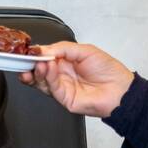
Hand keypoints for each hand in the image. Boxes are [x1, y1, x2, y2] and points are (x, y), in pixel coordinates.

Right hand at [18, 41, 134, 116]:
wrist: (120, 89)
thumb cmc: (108, 69)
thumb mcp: (84, 50)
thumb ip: (63, 48)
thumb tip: (44, 49)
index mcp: (65, 62)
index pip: (44, 58)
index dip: (36, 54)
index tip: (29, 50)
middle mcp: (60, 75)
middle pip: (38, 71)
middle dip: (30, 64)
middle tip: (27, 58)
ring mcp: (61, 87)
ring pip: (41, 81)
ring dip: (37, 71)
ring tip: (38, 62)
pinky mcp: (64, 99)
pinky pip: (51, 88)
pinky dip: (47, 77)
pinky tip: (48, 68)